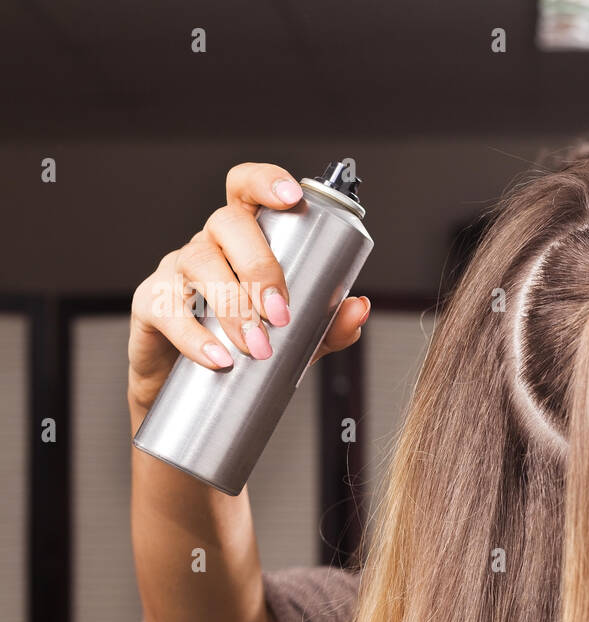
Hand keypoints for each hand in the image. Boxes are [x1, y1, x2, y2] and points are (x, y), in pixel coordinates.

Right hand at [127, 162, 369, 414]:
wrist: (198, 392)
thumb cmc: (250, 346)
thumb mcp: (298, 338)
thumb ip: (329, 325)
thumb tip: (358, 308)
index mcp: (247, 237)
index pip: (247, 188)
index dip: (266, 182)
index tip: (292, 197)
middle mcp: (210, 242)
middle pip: (228, 224)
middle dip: (260, 266)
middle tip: (281, 315)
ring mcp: (177, 269)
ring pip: (199, 262)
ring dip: (233, 305)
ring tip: (257, 346)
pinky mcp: (151, 303)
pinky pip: (168, 309)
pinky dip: (195, 337)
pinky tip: (220, 359)